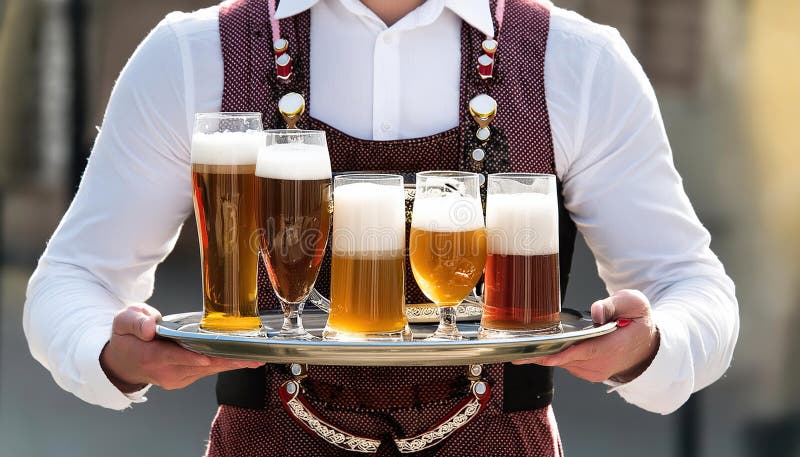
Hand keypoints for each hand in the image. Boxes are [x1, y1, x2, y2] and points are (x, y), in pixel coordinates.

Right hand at [100, 304, 263, 392]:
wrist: (122, 362)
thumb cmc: (126, 338)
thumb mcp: (124, 321)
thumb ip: (136, 322)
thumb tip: (149, 327)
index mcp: (150, 357)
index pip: (173, 357)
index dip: (192, 358)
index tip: (209, 358)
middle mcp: (165, 372)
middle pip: (200, 366)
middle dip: (226, 361)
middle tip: (251, 357)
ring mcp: (176, 378)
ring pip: (208, 370)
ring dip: (231, 364)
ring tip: (254, 358)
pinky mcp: (185, 379)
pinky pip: (207, 371)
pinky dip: (224, 364)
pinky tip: (241, 358)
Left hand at [513, 289, 659, 382]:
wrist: (646, 345)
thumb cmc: (638, 321)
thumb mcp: (633, 304)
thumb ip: (613, 305)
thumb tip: (596, 312)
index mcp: (614, 346)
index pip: (585, 352)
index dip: (562, 354)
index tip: (542, 354)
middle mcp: (601, 364)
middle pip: (566, 359)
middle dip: (541, 353)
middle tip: (516, 348)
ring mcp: (593, 371)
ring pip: (563, 362)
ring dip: (545, 354)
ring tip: (524, 345)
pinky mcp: (587, 373)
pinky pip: (565, 364)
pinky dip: (553, 356)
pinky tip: (542, 346)